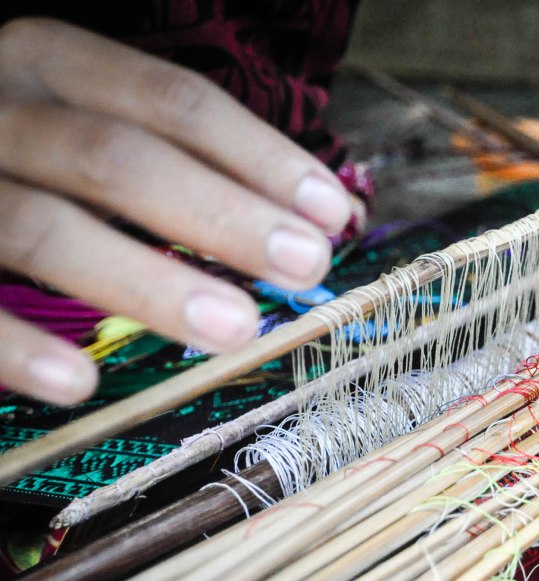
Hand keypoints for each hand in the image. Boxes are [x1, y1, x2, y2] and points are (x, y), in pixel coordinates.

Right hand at [0, 18, 351, 404]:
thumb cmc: (20, 161)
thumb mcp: (85, 129)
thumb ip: (175, 163)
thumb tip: (309, 221)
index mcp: (47, 64)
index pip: (171, 100)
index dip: (260, 157)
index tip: (333, 213)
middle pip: (116, 158)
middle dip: (222, 215)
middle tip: (307, 268)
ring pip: (41, 226)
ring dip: (146, 282)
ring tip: (237, 329)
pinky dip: (15, 346)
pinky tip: (80, 384)